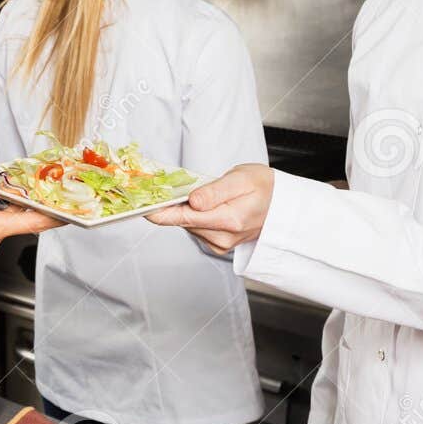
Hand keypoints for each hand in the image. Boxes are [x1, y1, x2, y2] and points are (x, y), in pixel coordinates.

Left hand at [145, 163, 273, 251]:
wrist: (283, 206)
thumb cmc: (264, 187)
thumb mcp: (241, 179)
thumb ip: (215, 191)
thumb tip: (192, 201)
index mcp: (229, 220)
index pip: (183, 217)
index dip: (159, 211)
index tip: (140, 205)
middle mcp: (223, 237)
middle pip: (182, 221)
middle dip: (170, 204)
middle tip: (160, 186)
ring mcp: (220, 244)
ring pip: (187, 225)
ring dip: (182, 209)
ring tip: (190, 192)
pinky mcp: (218, 244)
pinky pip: (195, 228)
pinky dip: (191, 215)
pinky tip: (199, 204)